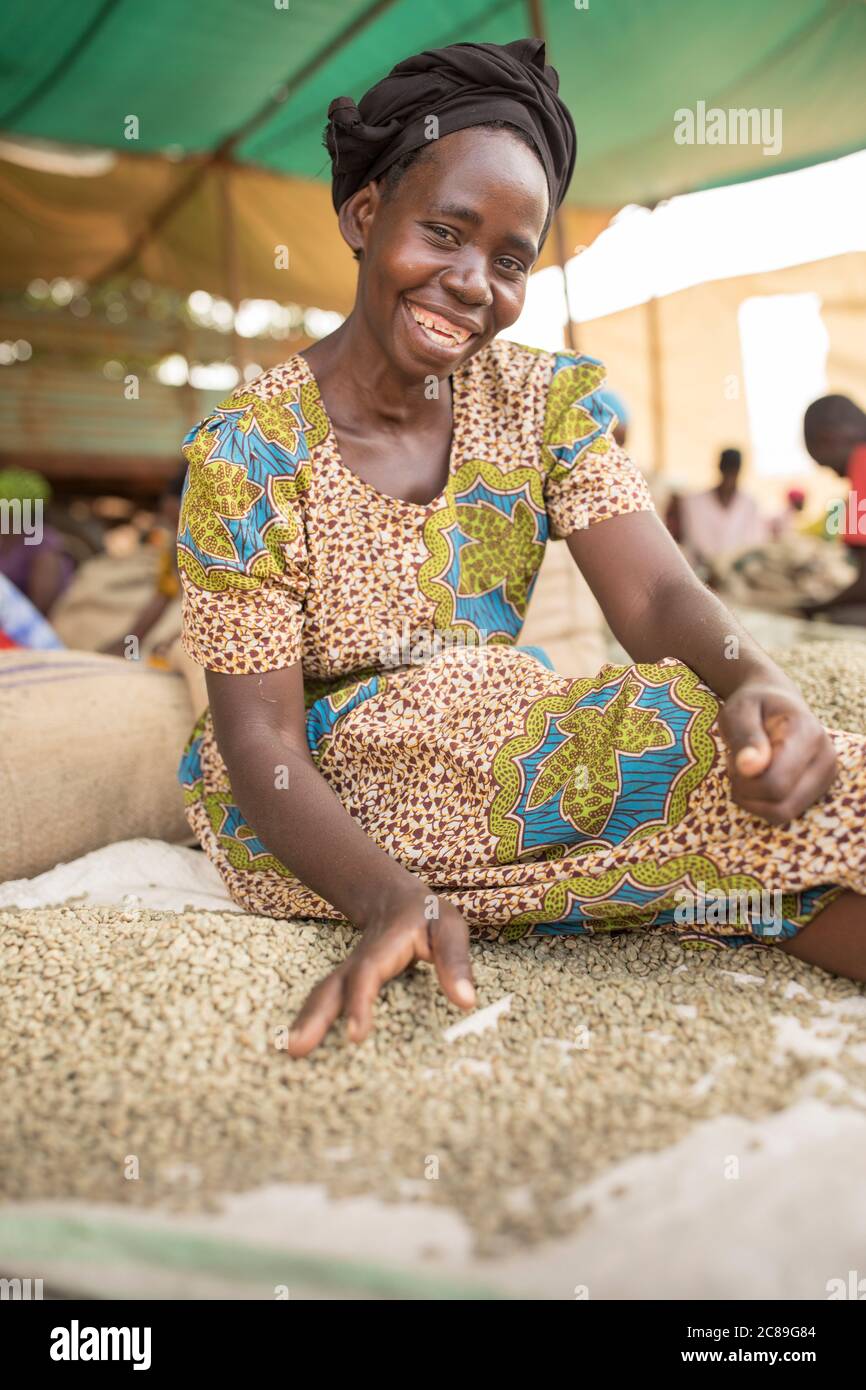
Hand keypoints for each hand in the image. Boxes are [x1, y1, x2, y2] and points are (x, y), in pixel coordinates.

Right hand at [286, 892, 475, 1056]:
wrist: (396, 897)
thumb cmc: (427, 916)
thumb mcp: (449, 927)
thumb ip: (455, 961)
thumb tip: (466, 1002)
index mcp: (384, 947)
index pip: (367, 974)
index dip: (359, 1002)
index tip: (355, 1035)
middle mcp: (360, 962)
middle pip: (331, 987)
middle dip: (313, 1017)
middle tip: (295, 1049)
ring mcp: (350, 972)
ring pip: (324, 995)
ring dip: (306, 1022)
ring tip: (290, 1052)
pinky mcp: (349, 984)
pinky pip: (329, 1002)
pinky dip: (312, 1021)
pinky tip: (302, 1044)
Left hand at [718, 680, 836, 824]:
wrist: (775, 702)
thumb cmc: (753, 705)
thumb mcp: (738, 711)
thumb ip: (745, 737)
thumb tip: (749, 768)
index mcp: (808, 734)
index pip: (775, 783)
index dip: (743, 781)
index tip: (733, 758)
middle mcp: (825, 759)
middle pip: (780, 805)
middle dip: (746, 792)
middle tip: (737, 763)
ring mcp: (825, 778)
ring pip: (782, 814)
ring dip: (753, 799)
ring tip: (748, 770)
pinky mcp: (818, 792)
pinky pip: (783, 813)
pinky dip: (762, 802)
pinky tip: (759, 778)